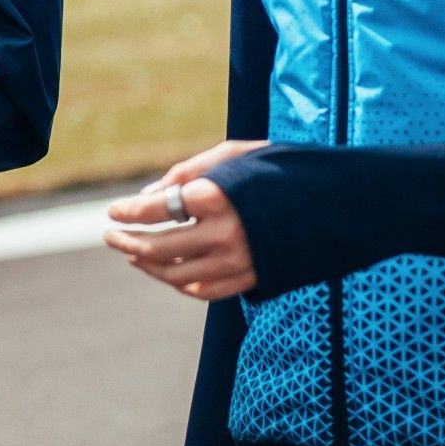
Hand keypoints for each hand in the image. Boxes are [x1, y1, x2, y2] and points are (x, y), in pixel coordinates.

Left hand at [103, 139, 266, 299]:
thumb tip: (149, 195)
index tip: (112, 211)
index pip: (156, 209)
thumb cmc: (279, 170)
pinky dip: (180, 283)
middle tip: (110, 236)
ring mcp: (239, 261)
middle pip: (159, 247)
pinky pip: (204, 291)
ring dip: (148, 266)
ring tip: (131, 254)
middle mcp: (225, 232)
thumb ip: (189, 171)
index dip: (128, 212)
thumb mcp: (235, 154)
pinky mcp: (252, 279)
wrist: (334, 202)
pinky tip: (166, 272)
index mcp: (218, 195)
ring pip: (177, 275)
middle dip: (127, 242)